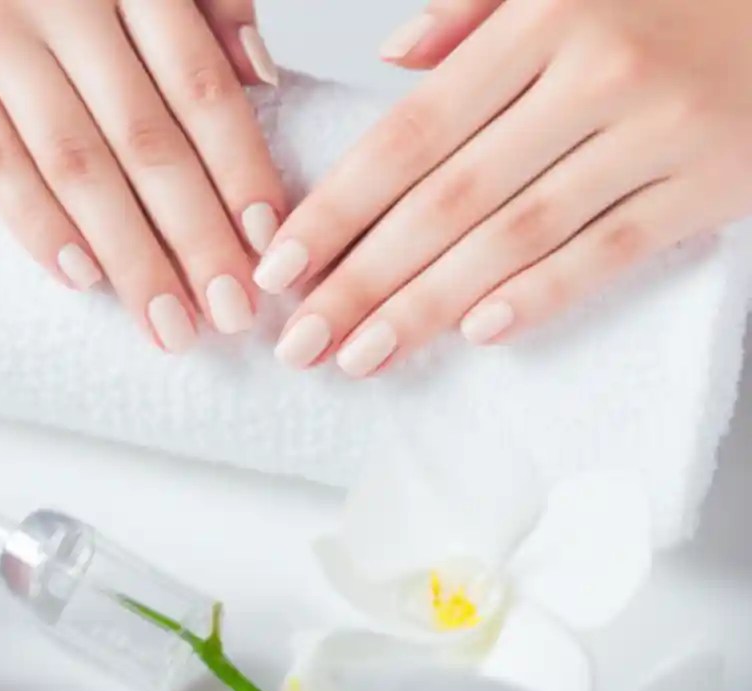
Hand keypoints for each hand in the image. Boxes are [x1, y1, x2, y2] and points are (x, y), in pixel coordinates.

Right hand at [0, 0, 285, 351]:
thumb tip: (262, 78)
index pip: (197, 83)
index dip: (238, 167)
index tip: (266, 244)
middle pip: (144, 137)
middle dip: (195, 237)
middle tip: (229, 313)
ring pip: (74, 162)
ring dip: (129, 254)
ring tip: (167, 322)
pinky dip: (37, 224)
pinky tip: (82, 278)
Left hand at [261, 0, 751, 375]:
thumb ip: (470, 10)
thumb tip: (389, 61)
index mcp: (542, 21)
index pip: (412, 133)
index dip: (340, 207)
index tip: (282, 265)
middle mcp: (594, 78)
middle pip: (450, 200)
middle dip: (364, 279)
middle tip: (302, 339)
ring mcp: (657, 134)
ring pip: (517, 238)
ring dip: (429, 306)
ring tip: (362, 355)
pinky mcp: (712, 184)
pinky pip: (612, 252)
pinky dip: (542, 295)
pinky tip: (477, 334)